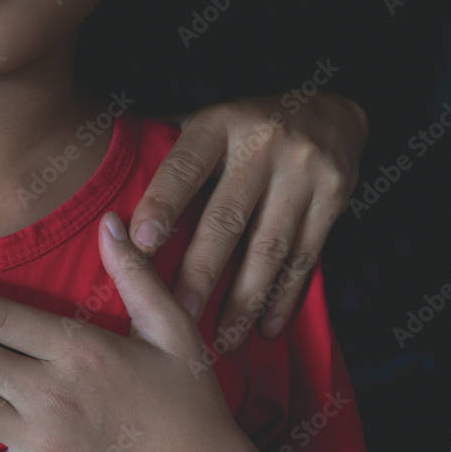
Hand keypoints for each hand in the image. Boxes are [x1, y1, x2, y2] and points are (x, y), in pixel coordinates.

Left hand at [129, 92, 367, 348]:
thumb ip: (169, 159)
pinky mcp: (334, 199)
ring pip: (269, 247)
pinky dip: (284, 297)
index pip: (184, 168)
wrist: (330, 112)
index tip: (139, 245)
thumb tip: (116, 213)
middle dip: (200, 273)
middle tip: (179, 315)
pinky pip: (306, 257)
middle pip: (226, 219)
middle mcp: (264, 144)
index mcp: (219, 123)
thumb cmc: (244, 129)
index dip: (162, 205)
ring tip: (223, 340)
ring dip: (243, 300)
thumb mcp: (207, 123)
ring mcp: (304, 172)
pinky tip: (265, 327)